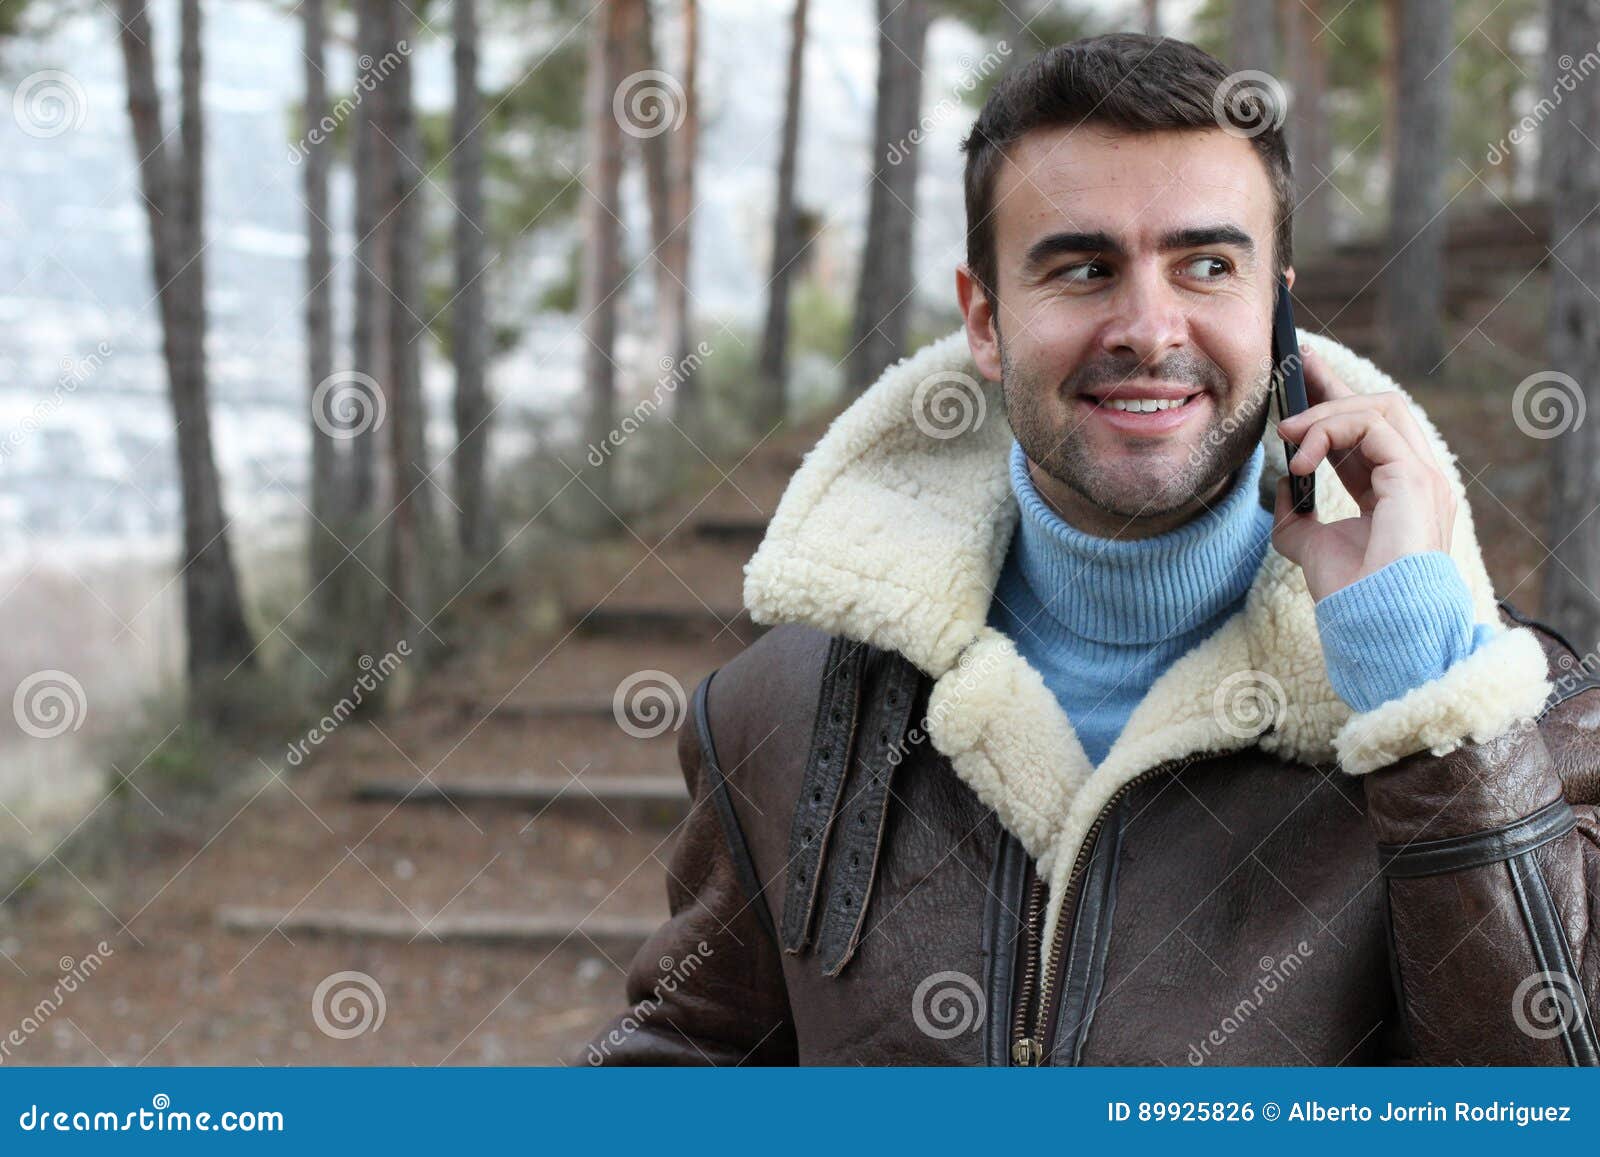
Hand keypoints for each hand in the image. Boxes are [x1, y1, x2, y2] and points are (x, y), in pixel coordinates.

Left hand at [1270, 343, 1457, 601]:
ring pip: (1378, 409)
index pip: (1366, 431)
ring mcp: (1421, 476)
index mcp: (1396, 490)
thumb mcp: (1311, 546)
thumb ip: (1297, 514)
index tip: (1300, 378)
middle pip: (1379, 407)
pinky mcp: (1416, 478)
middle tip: (1295, 367)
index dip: (1334, 402)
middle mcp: (1414, 477)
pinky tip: (1302, 458)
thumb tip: (1283, 484)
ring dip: (1324, 414)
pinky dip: (1331, 432)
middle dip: (1334, 384)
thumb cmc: (1353, 594)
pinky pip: (1373, 427)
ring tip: (1286, 434)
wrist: (1376, 625)